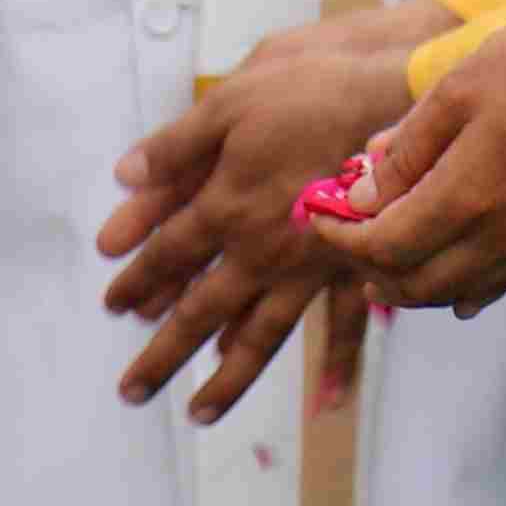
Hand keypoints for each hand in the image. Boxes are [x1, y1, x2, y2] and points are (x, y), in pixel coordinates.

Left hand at [94, 1, 438, 420]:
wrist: (393, 97)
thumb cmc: (309, 93)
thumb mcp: (228, 103)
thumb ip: (174, 147)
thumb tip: (123, 176)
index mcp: (224, 209)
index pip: (165, 257)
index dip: (133, 281)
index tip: (112, 307)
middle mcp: (261, 252)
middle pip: (198, 313)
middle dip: (161, 356)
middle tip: (131, 392)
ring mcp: (308, 268)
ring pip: (258, 337)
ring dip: (226, 379)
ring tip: (200, 412)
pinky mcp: (354, 266)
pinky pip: (344, 325)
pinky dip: (337, 365)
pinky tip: (326, 400)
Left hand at [309, 0, 505, 314]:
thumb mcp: (460, 87)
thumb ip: (409, 147)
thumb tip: (368, 187)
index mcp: (464, 200)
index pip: (380, 247)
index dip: (340, 237)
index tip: (319, 215)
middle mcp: (499, 237)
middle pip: (414, 284)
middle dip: (369, 268)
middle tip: (346, 240)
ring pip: (457, 292)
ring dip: (413, 282)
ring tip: (388, 259)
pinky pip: (501, 280)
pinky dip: (465, 287)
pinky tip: (457, 283)